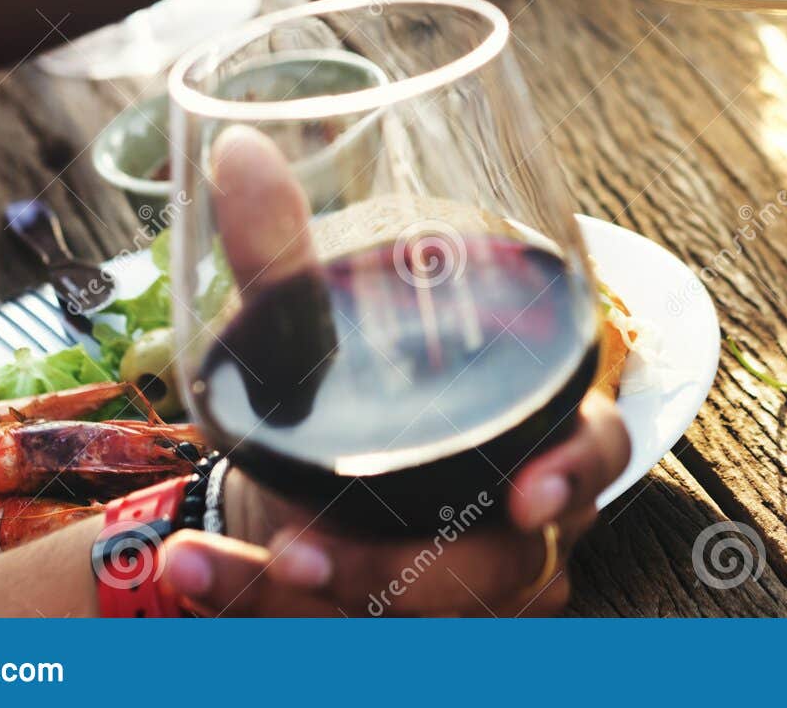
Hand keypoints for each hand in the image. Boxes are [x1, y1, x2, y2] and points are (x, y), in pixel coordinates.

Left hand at [156, 125, 629, 616]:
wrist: (307, 481)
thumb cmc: (349, 387)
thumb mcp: (316, 320)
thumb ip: (283, 252)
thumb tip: (235, 150)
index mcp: (534, 430)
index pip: (594, 451)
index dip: (573, 473)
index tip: (525, 492)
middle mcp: (514, 523)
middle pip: (502, 565)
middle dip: (406, 571)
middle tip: (315, 554)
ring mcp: (463, 589)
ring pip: (416, 617)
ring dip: (311, 597)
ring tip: (228, 561)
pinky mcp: (398, 628)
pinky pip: (334, 636)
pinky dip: (251, 602)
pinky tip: (192, 568)